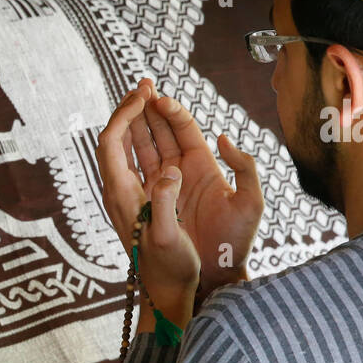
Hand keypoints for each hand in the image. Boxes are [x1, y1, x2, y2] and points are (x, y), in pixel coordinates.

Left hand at [96, 86, 200, 327]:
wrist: (167, 293)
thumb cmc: (171, 269)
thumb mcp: (169, 238)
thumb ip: (165, 203)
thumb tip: (169, 171)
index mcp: (122, 195)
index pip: (112, 142)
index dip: (125, 113)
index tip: (144, 93)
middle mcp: (120, 192)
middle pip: (115, 139)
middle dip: (129, 109)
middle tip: (145, 83)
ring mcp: (129, 196)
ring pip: (127, 148)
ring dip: (138, 121)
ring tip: (152, 97)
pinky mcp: (141, 201)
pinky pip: (138, 161)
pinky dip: (146, 139)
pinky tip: (160, 131)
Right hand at [131, 80, 264, 303]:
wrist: (216, 275)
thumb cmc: (237, 241)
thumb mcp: (250, 203)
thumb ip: (244, 169)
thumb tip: (223, 139)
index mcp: (204, 165)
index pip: (183, 128)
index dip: (170, 111)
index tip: (155, 98)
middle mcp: (183, 170)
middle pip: (162, 131)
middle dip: (148, 109)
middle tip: (135, 88)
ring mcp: (165, 185)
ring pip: (145, 147)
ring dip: (134, 126)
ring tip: (121, 106)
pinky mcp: (151, 201)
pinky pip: (135, 172)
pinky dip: (125, 156)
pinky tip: (113, 145)